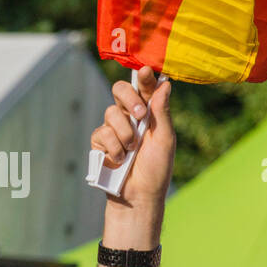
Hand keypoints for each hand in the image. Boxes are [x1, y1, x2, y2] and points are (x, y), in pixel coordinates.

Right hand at [90, 67, 174, 215]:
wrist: (139, 196)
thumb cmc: (157, 169)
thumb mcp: (165, 140)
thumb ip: (162, 112)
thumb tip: (166, 84)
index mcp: (150, 114)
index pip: (145, 88)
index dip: (145, 77)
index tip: (147, 71)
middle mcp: (131, 117)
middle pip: (120, 90)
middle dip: (129, 99)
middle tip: (141, 115)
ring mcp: (114, 128)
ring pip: (111, 112)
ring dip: (125, 133)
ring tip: (132, 150)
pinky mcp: (101, 142)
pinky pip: (102, 132)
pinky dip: (114, 147)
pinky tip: (120, 159)